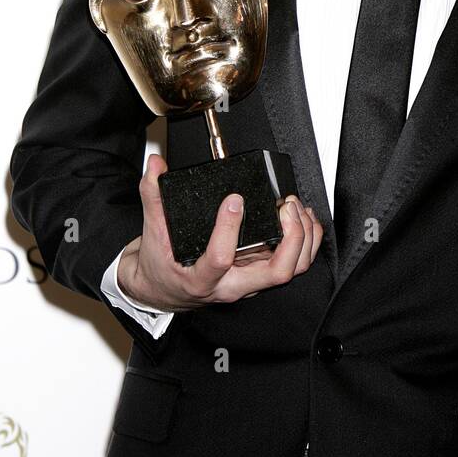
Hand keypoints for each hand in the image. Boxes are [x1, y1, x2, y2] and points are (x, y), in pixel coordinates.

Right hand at [117, 154, 322, 310]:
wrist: (163, 290)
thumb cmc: (160, 268)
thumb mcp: (152, 233)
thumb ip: (153, 196)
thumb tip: (155, 166)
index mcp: (202, 279)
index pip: (221, 259)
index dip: (230, 229)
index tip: (233, 200)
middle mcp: (232, 285)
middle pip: (276, 272)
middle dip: (290, 237)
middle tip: (285, 207)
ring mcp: (249, 282)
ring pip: (291, 270)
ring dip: (303, 239)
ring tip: (296, 209)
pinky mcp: (258, 275)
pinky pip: (292, 264)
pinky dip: (305, 242)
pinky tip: (302, 220)